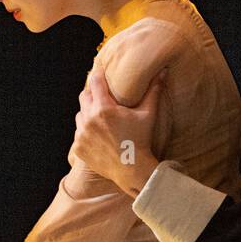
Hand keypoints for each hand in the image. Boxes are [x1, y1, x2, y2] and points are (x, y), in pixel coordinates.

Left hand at [71, 60, 164, 195]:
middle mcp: (89, 119)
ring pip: (80, 115)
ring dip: (88, 113)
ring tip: (100, 119)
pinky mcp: (78, 147)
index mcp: (104, 108)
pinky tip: (98, 136)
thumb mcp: (148, 115)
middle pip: (84, 96)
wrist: (132, 170)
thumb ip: (153, 91)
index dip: (98, 74)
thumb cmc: (141, 141)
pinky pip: (78, 133)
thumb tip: (162, 71)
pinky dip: (86, 132)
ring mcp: (81, 134)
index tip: (100, 71)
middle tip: (102, 97)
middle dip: (92, 94)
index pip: (95, 82)